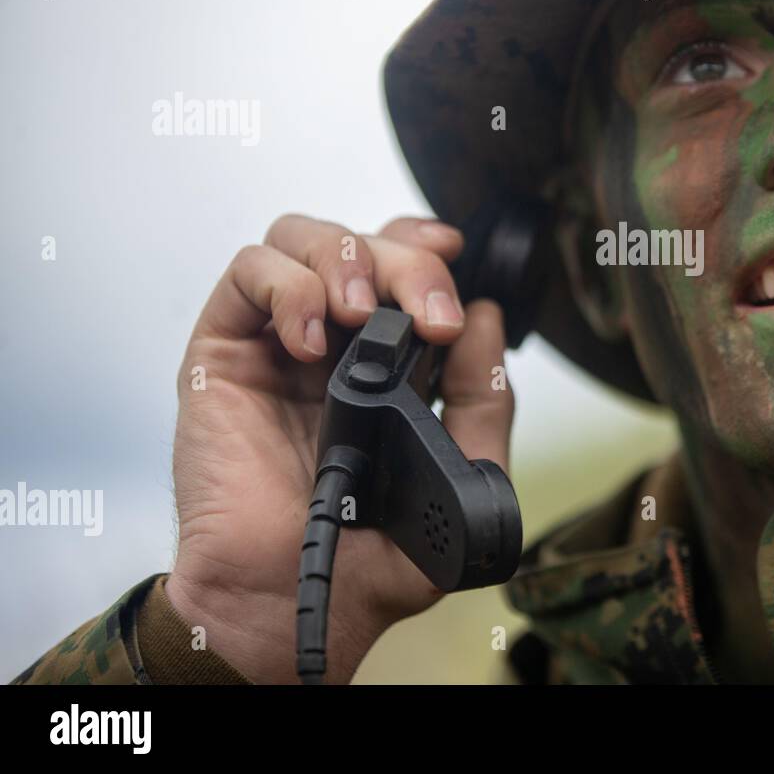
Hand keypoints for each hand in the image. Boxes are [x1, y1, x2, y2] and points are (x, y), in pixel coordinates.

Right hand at [164, 215, 514, 683]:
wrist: (294, 599)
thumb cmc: (369, 554)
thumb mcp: (459, 476)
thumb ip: (481, 398)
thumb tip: (487, 319)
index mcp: (385, 360)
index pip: (399, 265)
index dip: (422, 243)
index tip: (452, 253)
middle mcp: (331, 341)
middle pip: (363, 245)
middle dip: (404, 263)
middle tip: (430, 314)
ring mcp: (276, 342)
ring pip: (302, 239)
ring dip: (344, 259)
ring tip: (360, 314)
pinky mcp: (223, 352)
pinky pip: (247, 275)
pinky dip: (287, 289)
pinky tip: (309, 344)